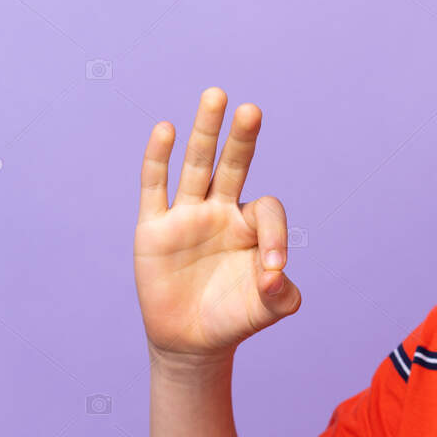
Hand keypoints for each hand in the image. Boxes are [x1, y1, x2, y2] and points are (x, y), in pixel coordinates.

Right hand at [133, 88, 301, 361]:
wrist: (192, 341)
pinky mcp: (154, 228)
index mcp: (251, 226)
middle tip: (252, 110)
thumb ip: (282, 294)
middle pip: (233, 165)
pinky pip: (155, 187)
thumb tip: (276, 274)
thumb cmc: (234, 319)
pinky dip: (158, 158)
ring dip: (206, 132)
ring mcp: (187, 216)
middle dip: (242, 139)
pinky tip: (165, 129)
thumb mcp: (268, 309)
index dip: (275, 235)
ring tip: (216, 96)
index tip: (273, 270)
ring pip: (196, 165)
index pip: (267, 211)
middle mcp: (220, 212)